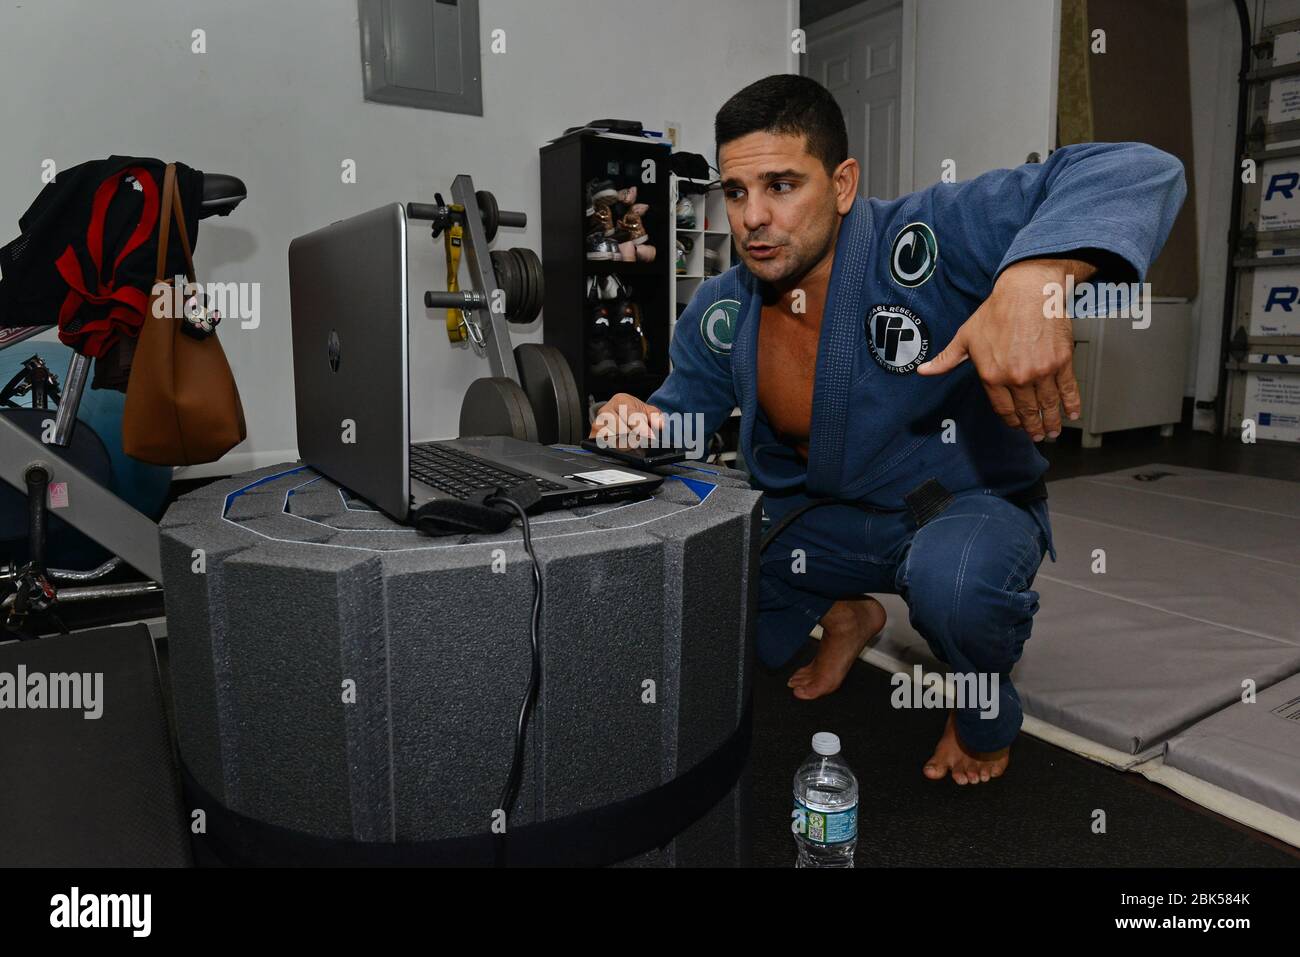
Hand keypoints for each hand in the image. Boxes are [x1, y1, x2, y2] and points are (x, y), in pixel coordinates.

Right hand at [589, 393, 663, 445]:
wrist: (617, 414)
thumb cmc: (632, 413)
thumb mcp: (647, 411)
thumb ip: (655, 417)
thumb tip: (660, 424)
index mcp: (620, 401)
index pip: (631, 415)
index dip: (641, 427)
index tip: (650, 436)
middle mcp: (606, 411)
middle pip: (621, 429)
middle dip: (634, 437)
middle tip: (641, 440)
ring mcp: (597, 423)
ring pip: (613, 439)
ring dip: (626, 444)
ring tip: (632, 441)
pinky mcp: (593, 436)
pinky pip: (606, 446)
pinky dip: (616, 448)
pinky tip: (621, 445)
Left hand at [916, 258, 1092, 441]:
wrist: (1028, 291)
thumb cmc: (997, 311)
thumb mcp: (965, 336)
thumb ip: (946, 359)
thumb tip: (924, 370)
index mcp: (992, 375)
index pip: (1003, 409)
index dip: (1011, 421)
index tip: (1017, 426)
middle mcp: (1017, 377)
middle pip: (1027, 411)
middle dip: (1032, 427)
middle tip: (1037, 435)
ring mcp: (1041, 371)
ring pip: (1048, 405)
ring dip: (1051, 421)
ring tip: (1052, 430)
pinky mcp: (1061, 362)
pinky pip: (1068, 389)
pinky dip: (1071, 403)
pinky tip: (1072, 412)